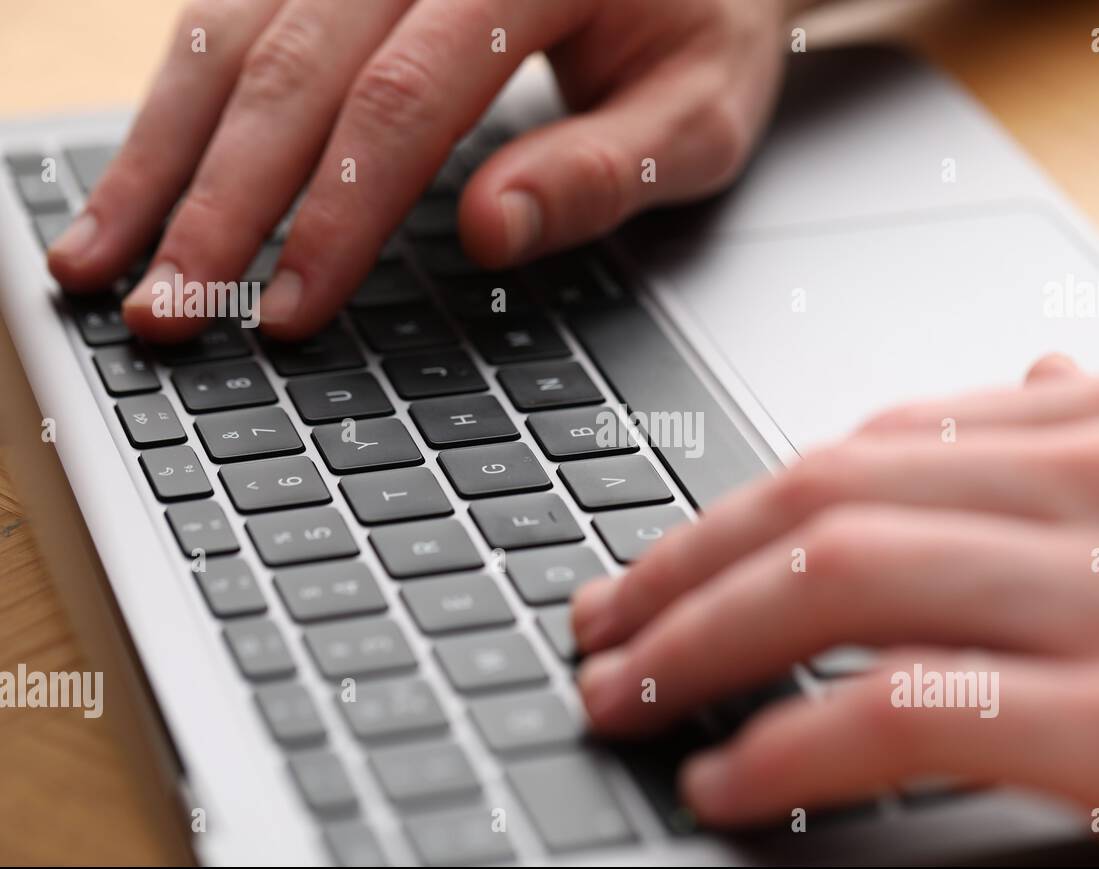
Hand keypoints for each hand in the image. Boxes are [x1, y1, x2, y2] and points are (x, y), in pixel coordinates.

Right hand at [47, 0, 796, 341]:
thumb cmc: (702, 22)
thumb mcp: (701, 108)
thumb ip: (607, 169)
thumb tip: (490, 230)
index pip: (408, 97)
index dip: (337, 211)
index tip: (288, 309)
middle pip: (292, 62)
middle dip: (215, 199)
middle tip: (164, 309)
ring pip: (232, 27)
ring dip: (158, 149)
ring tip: (98, 253)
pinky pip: (231, 6)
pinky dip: (175, 95)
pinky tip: (135, 168)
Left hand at [572, 355, 1098, 864]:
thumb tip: (1002, 388)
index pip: (874, 440)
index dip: (740, 503)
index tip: (663, 556)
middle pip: (828, 497)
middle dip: (687, 565)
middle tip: (602, 624)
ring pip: (845, 578)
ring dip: (705, 642)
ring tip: (625, 694)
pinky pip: (917, 710)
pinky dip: (799, 740)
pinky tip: (732, 777)